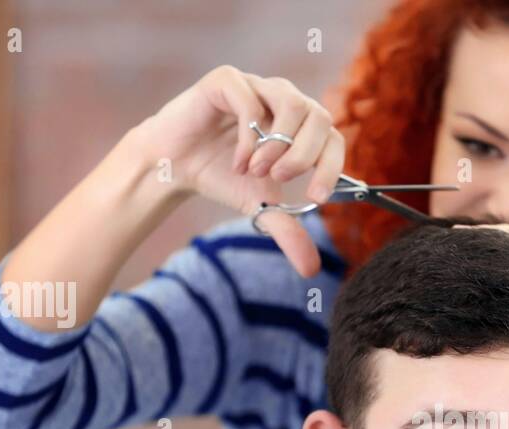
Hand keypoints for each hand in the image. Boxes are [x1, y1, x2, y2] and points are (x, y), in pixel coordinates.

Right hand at [133, 65, 346, 276]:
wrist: (174, 165)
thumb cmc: (223, 177)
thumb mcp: (259, 206)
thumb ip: (287, 230)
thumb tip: (311, 269)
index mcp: (300, 126)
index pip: (333, 138)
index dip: (331, 167)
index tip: (316, 198)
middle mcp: (284, 100)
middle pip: (320, 116)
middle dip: (304, 155)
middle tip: (279, 179)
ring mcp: (257, 86)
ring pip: (292, 102)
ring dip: (279, 144)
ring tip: (257, 170)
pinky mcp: (227, 80)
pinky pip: (251, 100)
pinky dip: (250, 136)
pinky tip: (238, 161)